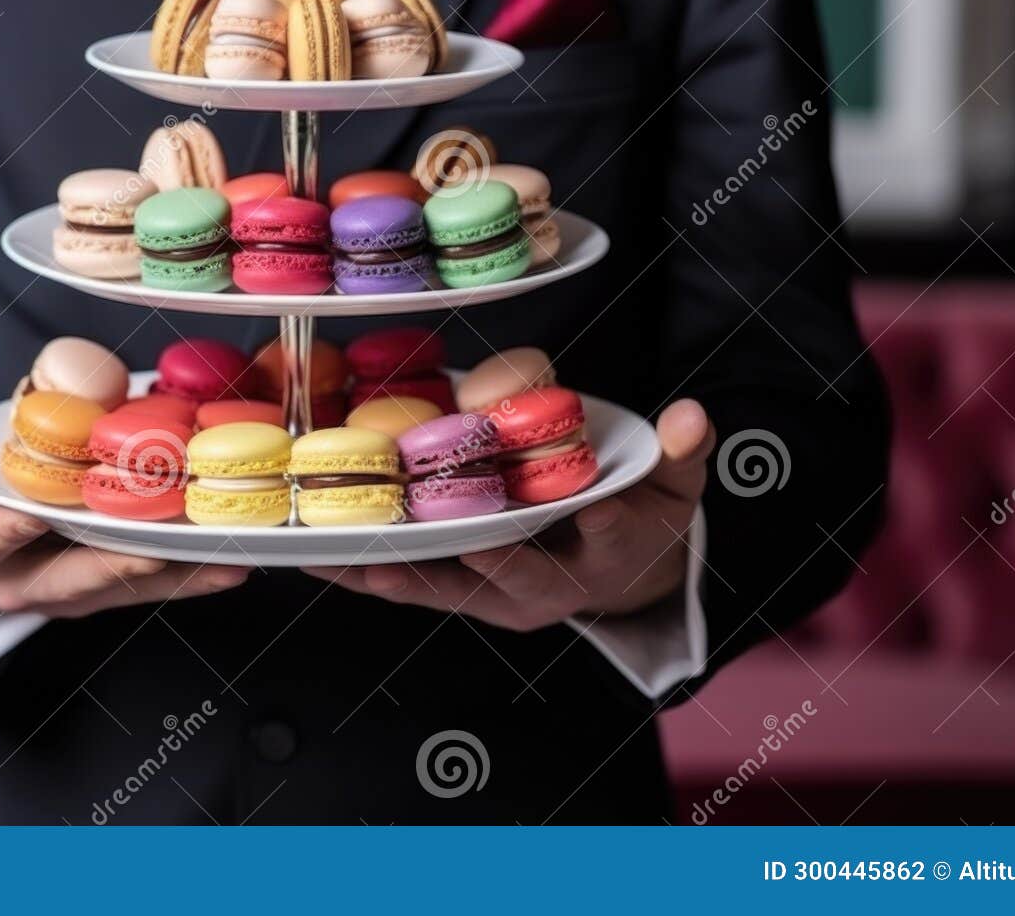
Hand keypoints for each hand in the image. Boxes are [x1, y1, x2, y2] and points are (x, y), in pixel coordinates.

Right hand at [0, 411, 250, 616]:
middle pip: (73, 577)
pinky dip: (188, 577)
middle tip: (159, 551)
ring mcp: (67, 593)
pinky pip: (147, 589)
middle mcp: (24, 582)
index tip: (34, 513)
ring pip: (123, 588)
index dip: (10, 529)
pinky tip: (232, 563)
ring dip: (175, 577)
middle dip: (118, 566)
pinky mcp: (102, 593)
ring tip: (225, 562)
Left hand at [301, 399, 713, 630]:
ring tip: (343, 555)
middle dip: (474, 557)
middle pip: (511, 575)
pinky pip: (412, 586)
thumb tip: (694, 416)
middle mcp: (551, 587)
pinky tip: (320, 557)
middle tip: (439, 536)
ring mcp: (502, 597)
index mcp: (609, 553)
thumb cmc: (643, 513)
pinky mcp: (464, 594)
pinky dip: (367, 573)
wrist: (621, 567)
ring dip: (394, 573)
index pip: (604, 536)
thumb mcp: (676, 484)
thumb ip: (685, 451)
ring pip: (446, 587)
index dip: (592, 522)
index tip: (582, 506)